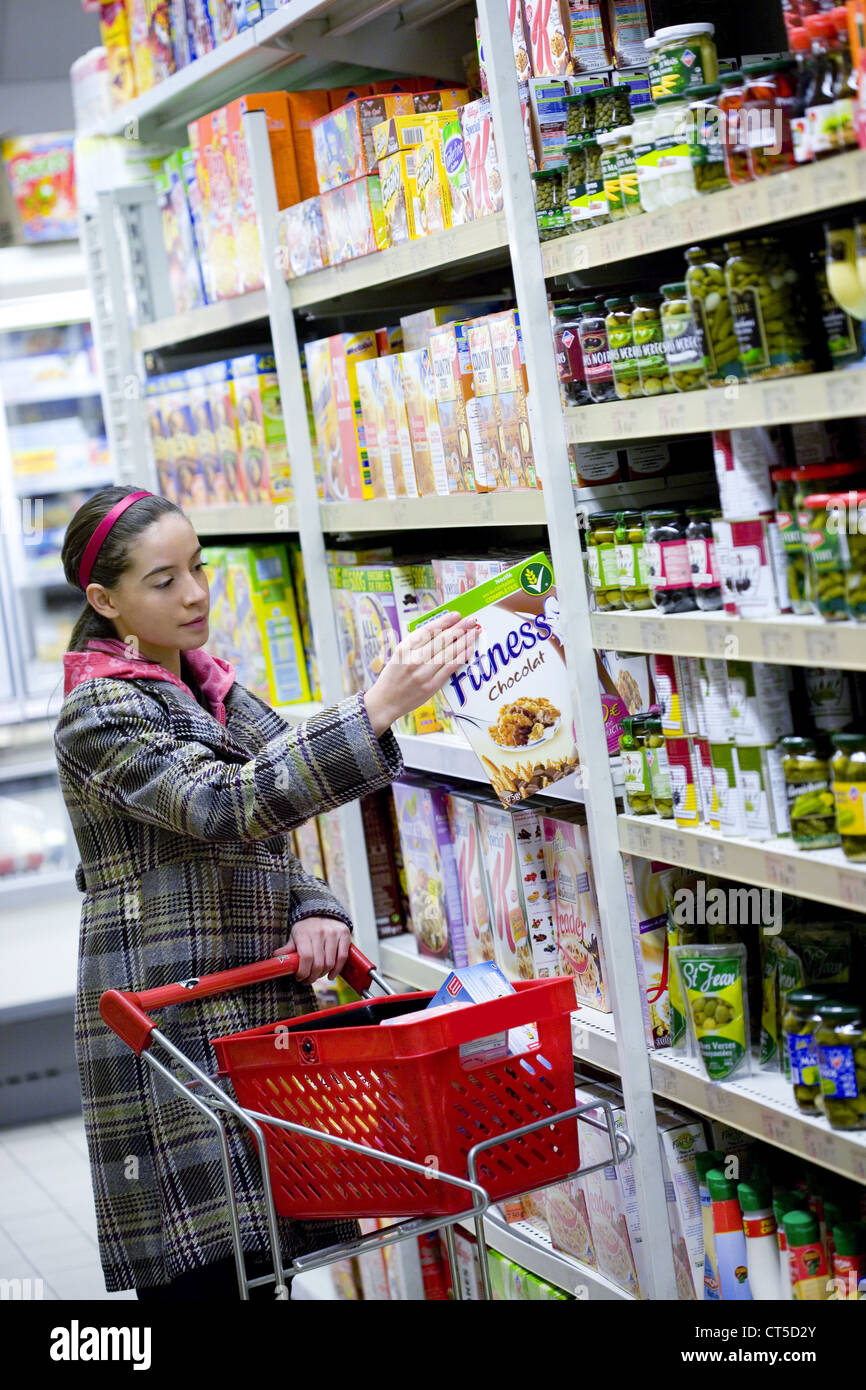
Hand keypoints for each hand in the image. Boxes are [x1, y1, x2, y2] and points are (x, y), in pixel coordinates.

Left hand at [275, 917, 351, 983]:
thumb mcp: (294, 935)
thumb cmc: (306, 928)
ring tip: (317, 976)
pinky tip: (331, 975)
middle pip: (318, 963)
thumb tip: (276, 957)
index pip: (306, 957)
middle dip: (312, 976)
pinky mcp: (344, 934)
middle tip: (308, 980)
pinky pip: (342, 957)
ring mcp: (333, 932)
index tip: (300, 977)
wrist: (322, 912)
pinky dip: (337, 970)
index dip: (303, 971)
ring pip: (330, 962)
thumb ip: (287, 948)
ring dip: (323, 974)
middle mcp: (319, 931)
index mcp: (304, 932)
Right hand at [364, 610, 479, 736]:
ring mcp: (422, 674)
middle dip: (459, 628)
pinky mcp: (431, 686)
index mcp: (404, 649)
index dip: (443, 621)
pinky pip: (449, 668)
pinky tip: (469, 650)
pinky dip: (461, 657)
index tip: (456, 614)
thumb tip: (439, 629)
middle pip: (441, 640)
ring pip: (448, 653)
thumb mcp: (399, 655)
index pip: (427, 630)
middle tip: (471, 620)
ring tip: (474, 632)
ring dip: (464, 641)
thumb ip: (416, 643)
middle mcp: (413, 660)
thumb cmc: (393, 676)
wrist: (385, 702)